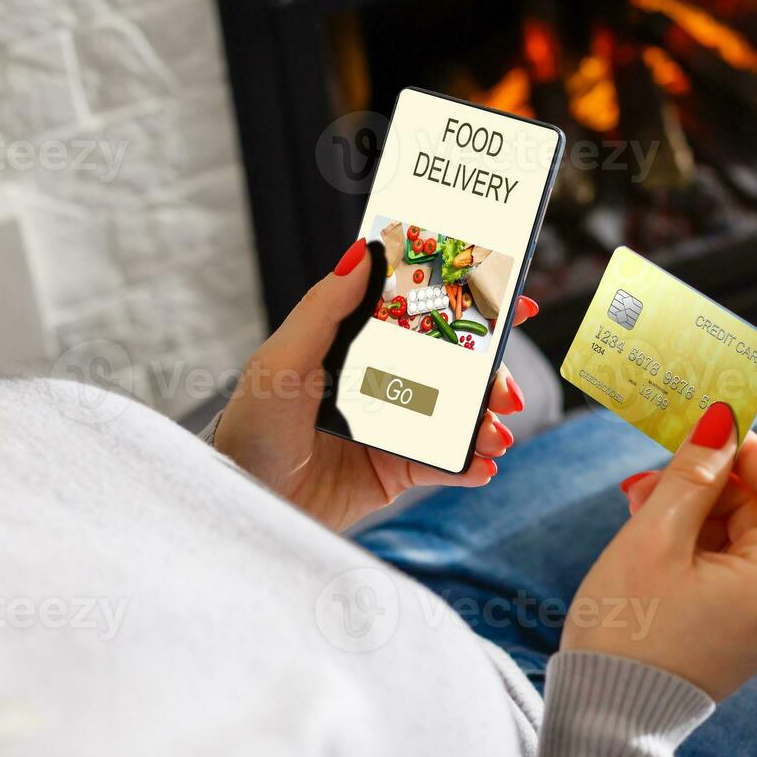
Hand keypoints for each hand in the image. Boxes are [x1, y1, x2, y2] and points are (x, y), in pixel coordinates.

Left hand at [214, 238, 538, 531]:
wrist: (246, 504)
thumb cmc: (251, 429)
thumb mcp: (282, 360)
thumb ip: (325, 307)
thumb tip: (362, 252)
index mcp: (353, 344)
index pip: (417, 312)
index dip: (464, 303)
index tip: (510, 301)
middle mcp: (377, 380)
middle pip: (451, 364)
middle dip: (489, 374)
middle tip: (507, 389)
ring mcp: (391, 426)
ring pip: (456, 414)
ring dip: (485, 422)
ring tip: (495, 436)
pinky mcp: (395, 471)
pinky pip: (445, 465)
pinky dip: (471, 464)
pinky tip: (483, 465)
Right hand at [561, 403, 756, 701]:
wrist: (606, 718)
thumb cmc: (626, 630)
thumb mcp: (654, 536)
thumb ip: (693, 473)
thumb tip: (723, 420)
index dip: (751, 450)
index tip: (700, 436)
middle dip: (711, 483)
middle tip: (647, 480)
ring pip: (746, 537)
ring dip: (697, 512)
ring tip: (637, 510)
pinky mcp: (746, 636)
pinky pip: (734, 570)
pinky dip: (698, 546)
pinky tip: (652, 542)